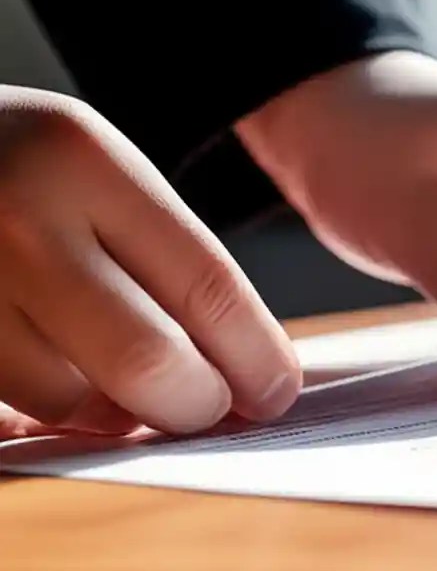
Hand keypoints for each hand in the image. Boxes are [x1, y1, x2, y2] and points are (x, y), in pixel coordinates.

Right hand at [0, 86, 299, 437]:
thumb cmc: (10, 167)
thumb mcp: (90, 170)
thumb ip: (163, 258)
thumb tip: (246, 367)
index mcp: (83, 159)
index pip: (207, 287)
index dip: (255, 357)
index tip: (276, 390)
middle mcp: (16, 217)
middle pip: (147, 362)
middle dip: (196, 402)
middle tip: (208, 405)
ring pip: (70, 400)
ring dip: (115, 411)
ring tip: (122, 383)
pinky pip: (8, 407)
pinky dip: (50, 409)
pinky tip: (64, 380)